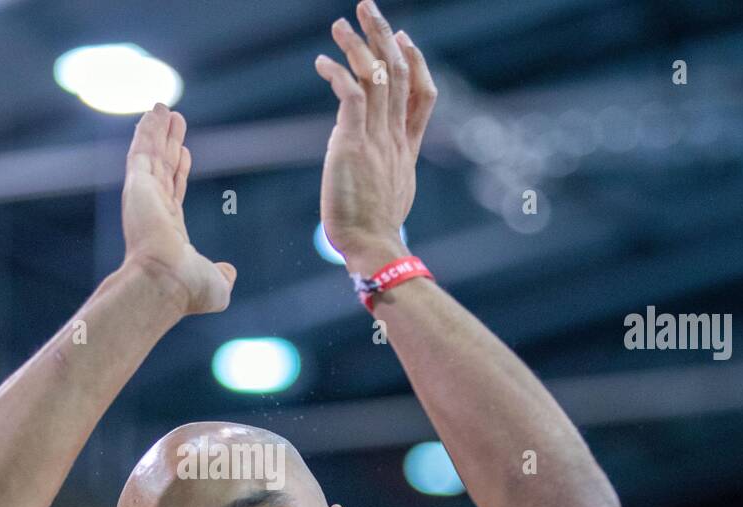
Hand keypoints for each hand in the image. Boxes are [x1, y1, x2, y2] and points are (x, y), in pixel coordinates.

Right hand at [121, 103, 236, 314]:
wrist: (163, 284)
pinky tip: (154, 113)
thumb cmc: (187, 289)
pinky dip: (147, 131)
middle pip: (163, 168)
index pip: (174, 193)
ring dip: (157, 131)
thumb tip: (230, 272)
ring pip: (152, 155)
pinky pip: (142, 150)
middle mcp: (154, 211)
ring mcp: (144, 196)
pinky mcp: (137, 184)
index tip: (185, 153)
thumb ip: (222, 275)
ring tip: (163, 107)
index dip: (180, 172)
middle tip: (174, 120)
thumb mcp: (215, 284)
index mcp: (169, 231)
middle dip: (169, 145)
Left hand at [314, 1, 437, 273]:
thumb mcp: (389, 195)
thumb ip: (382, 170)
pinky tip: (321, 63)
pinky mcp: (354, 144)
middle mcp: (395, 138)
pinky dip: (337, 74)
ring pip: (376, 77)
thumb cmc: (374, 231)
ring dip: (357, 45)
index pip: (420, 95)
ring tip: (340, 23)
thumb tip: (364, 162)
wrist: (372, 246)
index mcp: (407, 149)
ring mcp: (377, 139)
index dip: (414, 63)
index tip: (402, 40)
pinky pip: (352, 96)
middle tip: (369, 8)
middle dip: (385, 36)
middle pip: (400, 74)